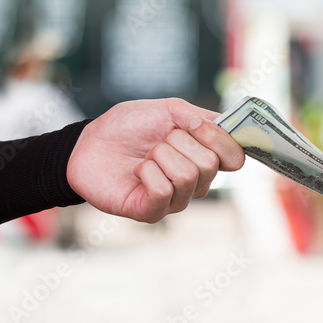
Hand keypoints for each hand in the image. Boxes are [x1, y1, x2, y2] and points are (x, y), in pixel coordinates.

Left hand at [66, 98, 244, 222]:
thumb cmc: (127, 127)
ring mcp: (176, 200)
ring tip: (145, 156)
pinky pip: (163, 191)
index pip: (235, 157)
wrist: (87, 144)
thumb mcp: (167, 110)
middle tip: (158, 141)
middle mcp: (197, 183)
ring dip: (160, 156)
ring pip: (186, 176)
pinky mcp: (153, 212)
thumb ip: (201, 117)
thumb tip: (225, 127)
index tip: (194, 124)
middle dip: (179, 142)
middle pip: (210, 164)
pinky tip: (137, 172)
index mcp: (205, 158)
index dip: (219, 139)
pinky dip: (147, 173)